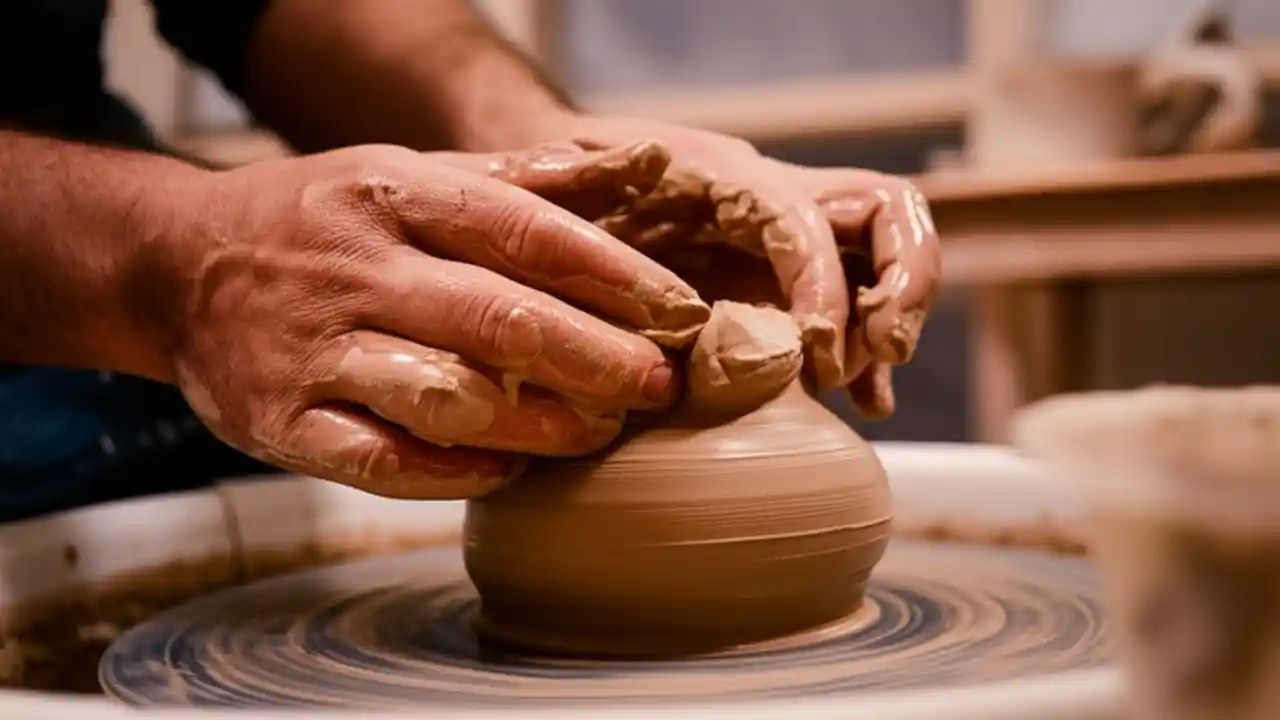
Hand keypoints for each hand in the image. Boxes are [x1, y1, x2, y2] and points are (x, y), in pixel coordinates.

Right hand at [154, 143, 708, 498]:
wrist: (176, 265)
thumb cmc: (319, 220)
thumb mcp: (403, 176)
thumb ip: (511, 183)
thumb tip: (624, 169)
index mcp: (395, 196)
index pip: (526, 233)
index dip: (615, 276)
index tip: (679, 312)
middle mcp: (356, 269)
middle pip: (498, 318)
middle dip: (596, 358)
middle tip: (659, 385)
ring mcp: (315, 350)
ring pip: (445, 397)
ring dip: (536, 422)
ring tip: (598, 430)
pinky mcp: (282, 421)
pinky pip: (379, 462)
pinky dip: (454, 473)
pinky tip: (509, 469)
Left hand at [532, 114, 940, 417]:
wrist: (551, 186)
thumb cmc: (553, 191)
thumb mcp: (561, 192)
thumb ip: (601, 207)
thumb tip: (658, 234)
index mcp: (720, 175)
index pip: (803, 217)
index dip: (823, 284)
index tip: (815, 356)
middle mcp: (769, 195)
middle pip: (886, 210)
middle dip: (905, 283)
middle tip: (886, 353)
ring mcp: (783, 234)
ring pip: (881, 254)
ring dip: (892, 321)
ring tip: (869, 392)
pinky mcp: (781, 275)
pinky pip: (853, 303)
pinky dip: (867, 353)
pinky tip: (868, 405)